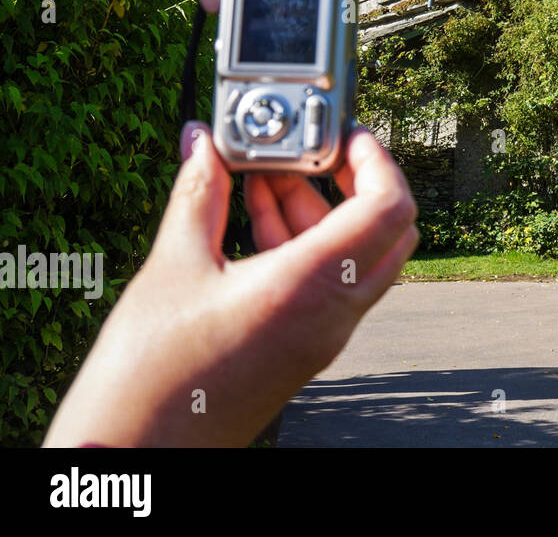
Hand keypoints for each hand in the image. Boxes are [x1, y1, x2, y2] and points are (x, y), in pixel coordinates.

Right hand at [43, 123, 416, 446]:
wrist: (137, 455)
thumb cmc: (150, 377)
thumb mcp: (172, 267)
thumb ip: (199, 194)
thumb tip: (204, 142)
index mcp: (312, 286)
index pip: (390, 207)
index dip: (376, 159)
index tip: (344, 133)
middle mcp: (333, 313)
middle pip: (386, 229)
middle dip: (353, 180)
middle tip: (308, 152)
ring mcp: (324, 334)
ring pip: (357, 255)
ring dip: (321, 209)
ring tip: (263, 176)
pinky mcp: (305, 346)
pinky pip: (330, 281)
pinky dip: (307, 242)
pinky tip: (254, 219)